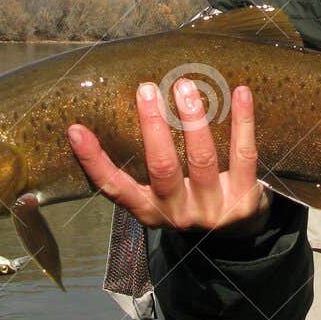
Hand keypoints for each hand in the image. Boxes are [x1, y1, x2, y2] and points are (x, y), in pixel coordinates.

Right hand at [66, 78, 269, 235]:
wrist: (240, 233)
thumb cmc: (191, 197)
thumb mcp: (162, 192)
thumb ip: (145, 164)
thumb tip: (126, 106)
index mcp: (150, 209)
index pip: (114, 187)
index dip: (93, 160)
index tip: (76, 130)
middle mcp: (177, 212)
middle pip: (162, 168)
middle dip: (153, 126)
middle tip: (146, 89)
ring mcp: (212, 208)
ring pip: (201, 160)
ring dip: (193, 120)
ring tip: (185, 86)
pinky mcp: (244, 200)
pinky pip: (243, 155)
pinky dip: (243, 122)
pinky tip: (241, 92)